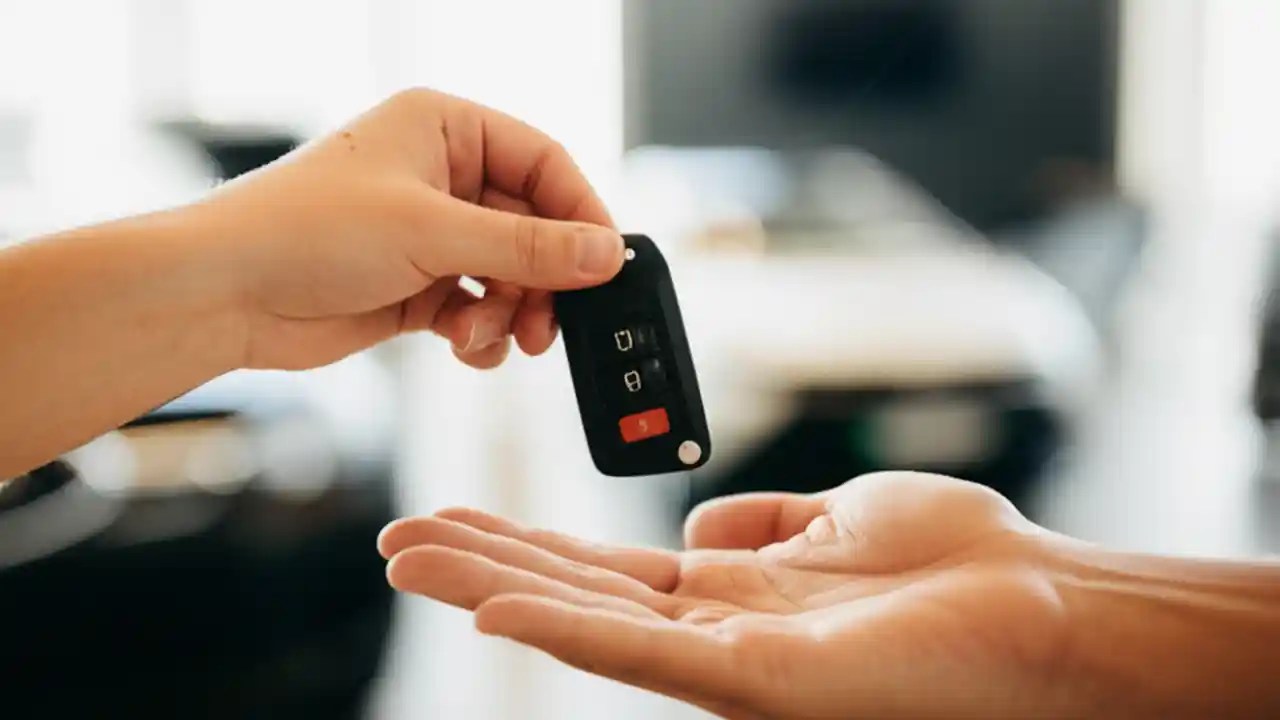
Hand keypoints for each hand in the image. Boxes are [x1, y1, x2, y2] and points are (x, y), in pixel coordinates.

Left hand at [192, 88, 623, 370]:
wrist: (222, 296)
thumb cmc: (304, 232)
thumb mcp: (432, 233)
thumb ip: (527, 249)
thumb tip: (603, 254)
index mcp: (445, 129)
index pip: (544, 163)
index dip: (581, 215)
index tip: (605, 265)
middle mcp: (440, 176)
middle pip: (532, 228)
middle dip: (542, 281)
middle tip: (551, 324)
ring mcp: (428, 234)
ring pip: (508, 276)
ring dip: (508, 314)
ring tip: (490, 339)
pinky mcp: (414, 286)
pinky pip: (476, 309)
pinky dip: (479, 334)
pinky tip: (464, 348)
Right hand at [377, 472, 1079, 718]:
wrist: (1045, 604)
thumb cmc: (958, 561)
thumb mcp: (837, 514)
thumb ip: (759, 521)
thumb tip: (697, 525)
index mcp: (733, 593)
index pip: (605, 571)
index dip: (528, 548)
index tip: (461, 521)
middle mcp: (717, 632)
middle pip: (576, 595)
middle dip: (483, 566)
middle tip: (398, 541)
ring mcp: (731, 661)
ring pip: (589, 623)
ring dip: (494, 591)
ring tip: (413, 560)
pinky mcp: (758, 681)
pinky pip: (646, 653)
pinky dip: (567, 631)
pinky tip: (500, 610)